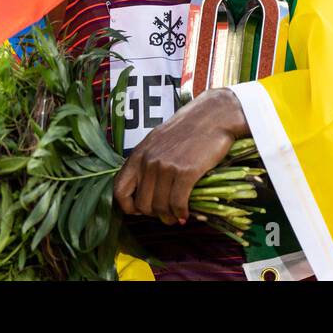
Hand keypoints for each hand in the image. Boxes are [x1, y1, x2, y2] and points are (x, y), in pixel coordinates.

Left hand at [113, 87, 248, 225]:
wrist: (213, 115)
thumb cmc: (188, 128)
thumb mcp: (158, 141)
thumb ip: (147, 161)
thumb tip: (144, 189)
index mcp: (138, 154)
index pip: (119, 190)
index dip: (128, 207)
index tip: (141, 210)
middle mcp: (148, 161)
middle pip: (142, 204)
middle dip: (153, 214)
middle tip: (165, 214)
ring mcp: (166, 166)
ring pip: (160, 207)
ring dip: (169, 217)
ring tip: (176, 217)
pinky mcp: (185, 172)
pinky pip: (177, 203)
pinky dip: (181, 213)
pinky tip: (185, 214)